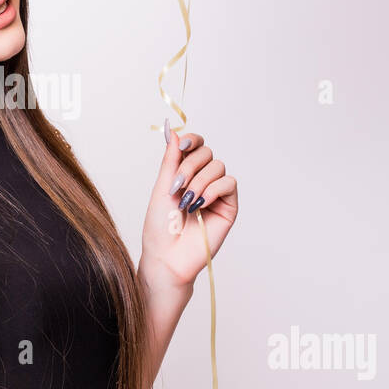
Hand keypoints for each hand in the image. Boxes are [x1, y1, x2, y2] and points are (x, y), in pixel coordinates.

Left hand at [140, 122, 238, 291]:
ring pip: (218, 167)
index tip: (183, 144)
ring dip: (199, 181)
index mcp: (185, 174)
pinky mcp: (228, 207)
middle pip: (207, 153)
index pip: (196, 146)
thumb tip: (174, 132)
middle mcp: (202, 181)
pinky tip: (200, 203)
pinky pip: (228, 183)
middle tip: (176, 186)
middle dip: (190, 166)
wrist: (167, 256)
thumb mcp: (162, 187)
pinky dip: (213, 189)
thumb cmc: (160, 227)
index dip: (192, 140)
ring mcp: (216, 194)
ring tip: (186, 201)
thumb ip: (171, 160)